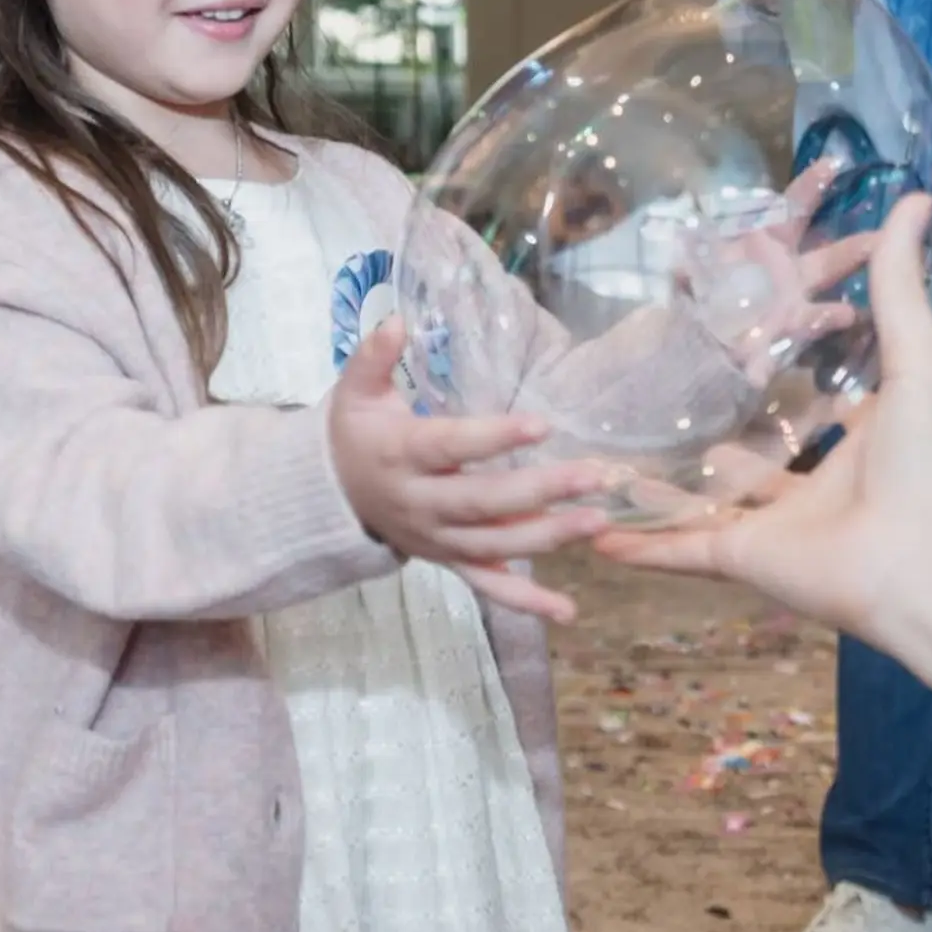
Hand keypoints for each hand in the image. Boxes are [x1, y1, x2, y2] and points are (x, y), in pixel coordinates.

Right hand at [329, 318, 607, 621]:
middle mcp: (420, 503)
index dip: (493, 438)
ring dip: (548, 537)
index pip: (450, 446)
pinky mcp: (449, 561)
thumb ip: (373, 356)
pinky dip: (526, 602)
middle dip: (541, 490)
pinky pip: (488, 586)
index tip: (541, 424)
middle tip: (593, 476)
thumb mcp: (354, 391)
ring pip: (494, 544)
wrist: (332, 495)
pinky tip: (568, 611)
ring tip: (598, 521)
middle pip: (484, 501)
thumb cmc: (356, 432)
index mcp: (400, 454)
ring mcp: (437, 539)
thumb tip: (396, 320)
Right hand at [594, 196, 931, 698]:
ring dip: (654, 487)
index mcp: (851, 439)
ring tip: (603, 456)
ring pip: (699, 500)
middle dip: (701, 429)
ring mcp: (768, 523)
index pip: (802, 397)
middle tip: (652, 391)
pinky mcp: (739, 556)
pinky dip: (637, 546)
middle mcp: (806, 481)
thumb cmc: (926, 468)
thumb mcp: (915, 364)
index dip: (768, 364)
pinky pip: (677, 548)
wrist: (920, 570)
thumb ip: (898, 288)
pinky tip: (592, 533)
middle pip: (743, 451)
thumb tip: (912, 200)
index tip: (726, 329)